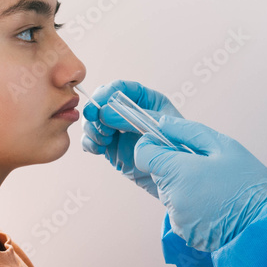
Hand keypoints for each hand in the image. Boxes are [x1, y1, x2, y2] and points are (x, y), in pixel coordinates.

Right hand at [81, 80, 181, 197]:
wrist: (176, 178)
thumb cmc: (177, 148)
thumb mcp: (160, 127)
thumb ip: (134, 117)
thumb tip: (105, 112)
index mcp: (146, 101)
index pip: (121, 88)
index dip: (107, 92)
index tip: (99, 104)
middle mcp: (128, 113)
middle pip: (101, 102)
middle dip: (96, 112)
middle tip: (102, 127)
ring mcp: (118, 130)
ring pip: (93, 120)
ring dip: (92, 128)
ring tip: (105, 140)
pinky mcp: (111, 147)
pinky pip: (91, 140)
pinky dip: (89, 143)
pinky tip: (99, 149)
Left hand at [134, 114, 266, 251]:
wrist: (266, 224)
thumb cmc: (250, 182)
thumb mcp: (225, 146)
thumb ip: (188, 131)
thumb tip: (162, 123)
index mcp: (179, 172)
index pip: (144, 154)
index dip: (153, 145)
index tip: (170, 144)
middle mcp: (172, 198)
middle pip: (158, 174)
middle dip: (175, 167)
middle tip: (206, 168)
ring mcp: (177, 219)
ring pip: (169, 194)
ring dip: (184, 187)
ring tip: (215, 188)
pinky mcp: (184, 234)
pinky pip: (180, 213)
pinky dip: (192, 207)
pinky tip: (215, 205)